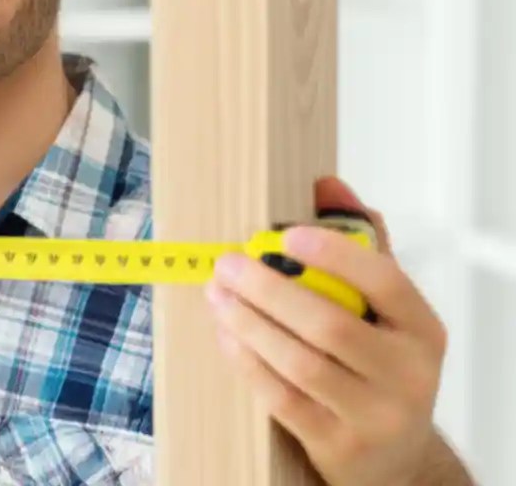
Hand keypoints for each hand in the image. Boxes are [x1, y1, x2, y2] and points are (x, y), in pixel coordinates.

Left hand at [205, 176, 465, 484]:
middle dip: (269, 290)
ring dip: (249, 324)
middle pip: (331, 325)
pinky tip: (226, 335)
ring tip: (217, 295)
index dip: (335, 255)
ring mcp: (374, 415)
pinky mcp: (337, 444)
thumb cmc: (379, 366)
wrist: (394, 457)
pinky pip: (283, 398)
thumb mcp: (385, 311)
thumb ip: (359, 247)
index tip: (286, 235)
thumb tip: (327, 183)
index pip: (384, 282)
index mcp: (422, 329)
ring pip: (301, 363)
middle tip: (227, 263)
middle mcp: (408, 373)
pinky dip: (248, 362)